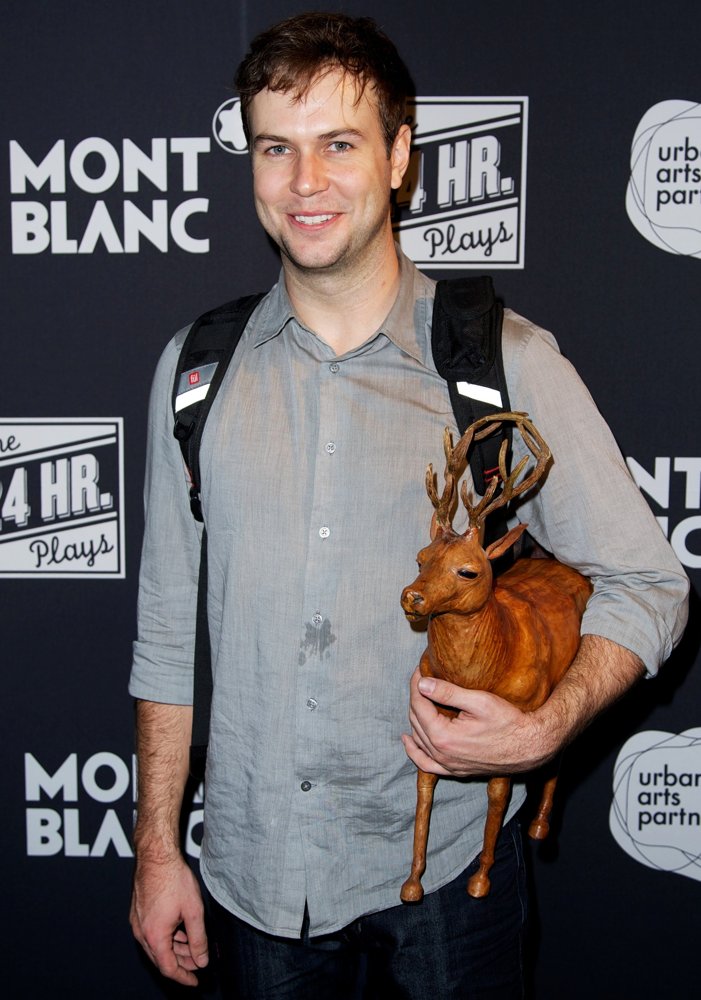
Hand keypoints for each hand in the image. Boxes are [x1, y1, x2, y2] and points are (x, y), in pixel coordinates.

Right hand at [130, 853, 207, 986]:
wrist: (156, 856)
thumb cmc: (173, 879)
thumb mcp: (194, 911)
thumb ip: (199, 939)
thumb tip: (202, 960)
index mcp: (155, 936)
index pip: (168, 968)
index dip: (183, 977)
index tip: (195, 981)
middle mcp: (141, 932)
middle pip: (161, 958)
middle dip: (181, 963)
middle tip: (198, 961)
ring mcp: (137, 922)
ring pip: (156, 945)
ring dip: (175, 949)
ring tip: (193, 945)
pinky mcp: (138, 912)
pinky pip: (152, 933)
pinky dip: (167, 937)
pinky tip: (180, 931)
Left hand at [402, 669, 555, 776]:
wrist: (530, 747)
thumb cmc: (508, 722)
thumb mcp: (479, 701)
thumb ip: (447, 693)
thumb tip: (422, 684)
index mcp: (443, 737)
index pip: (419, 705)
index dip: (417, 684)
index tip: (421, 669)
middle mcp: (442, 755)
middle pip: (416, 721)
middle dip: (416, 697)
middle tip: (423, 679)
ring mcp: (448, 765)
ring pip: (419, 740)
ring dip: (415, 718)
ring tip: (419, 698)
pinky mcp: (456, 770)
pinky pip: (426, 764)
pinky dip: (415, 751)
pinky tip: (410, 739)